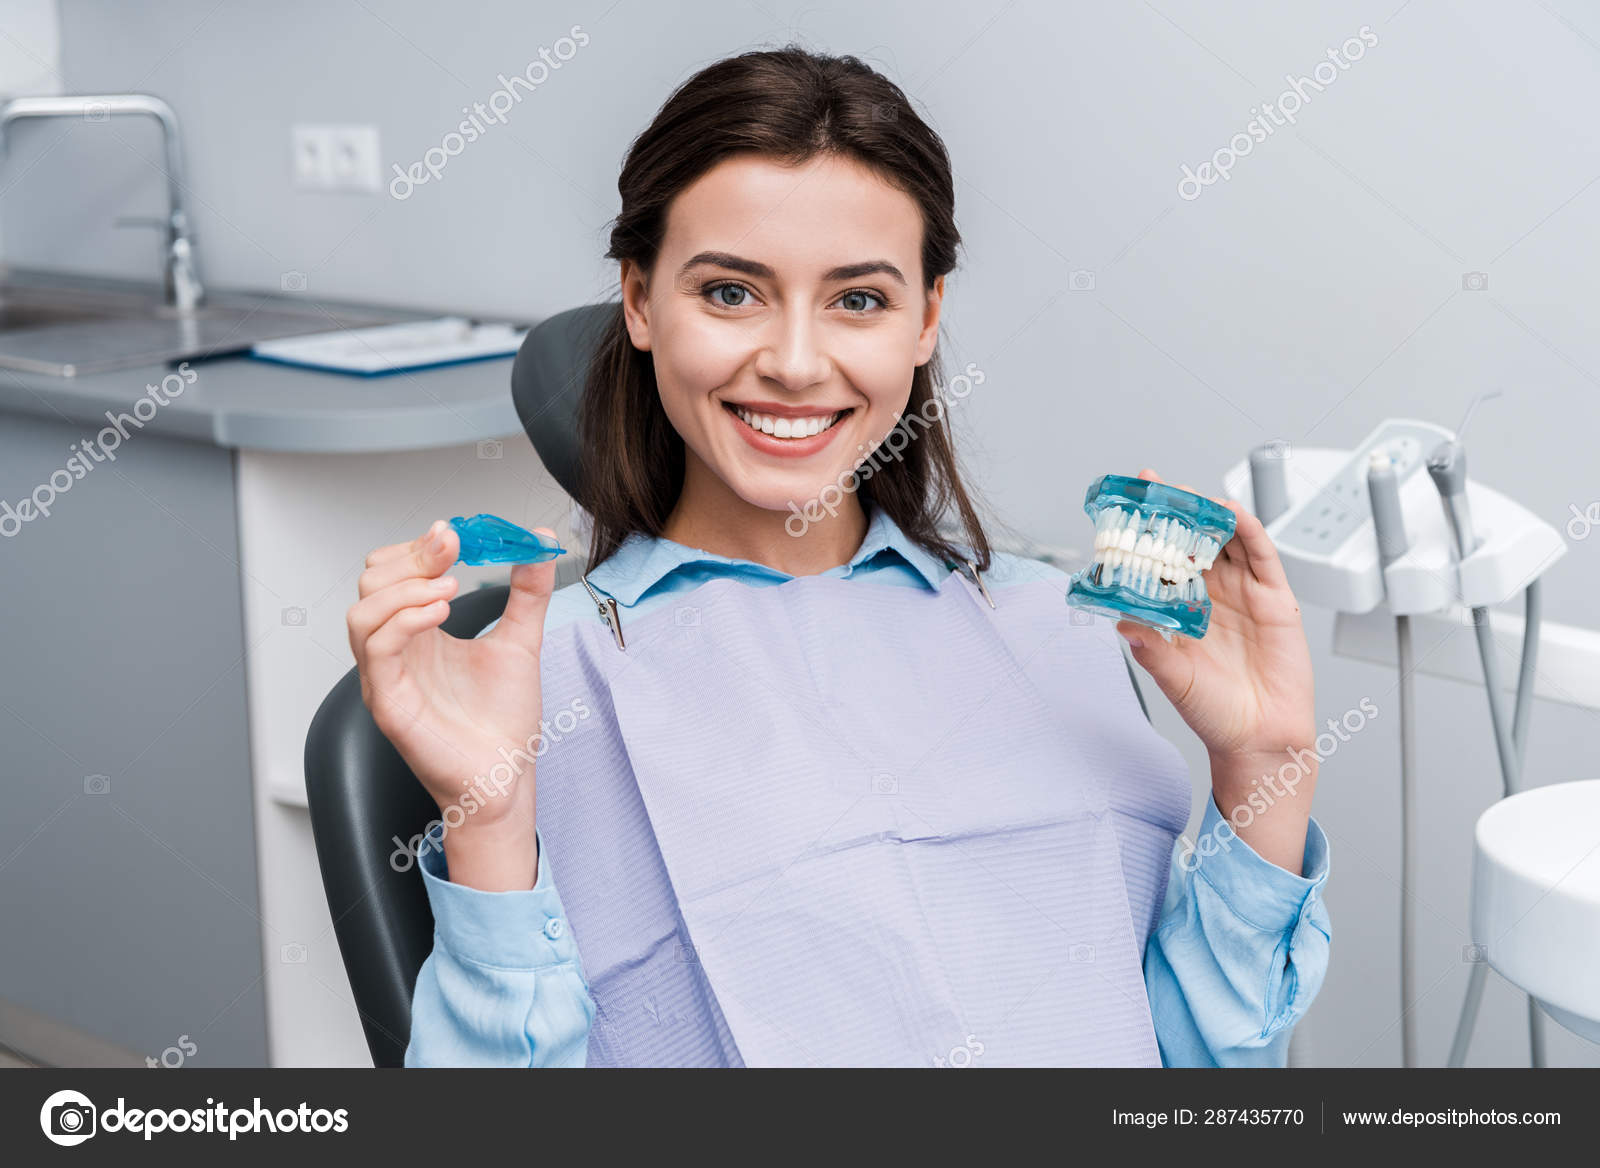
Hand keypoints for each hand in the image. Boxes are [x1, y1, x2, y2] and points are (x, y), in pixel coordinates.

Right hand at [346, 519, 557, 889]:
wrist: (506, 776)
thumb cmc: (503, 721)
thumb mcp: (521, 639)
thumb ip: (528, 591)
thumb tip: (538, 543)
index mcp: (420, 631)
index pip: (394, 571)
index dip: (421, 546)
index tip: (457, 533)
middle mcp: (396, 650)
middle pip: (371, 583)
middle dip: (411, 556)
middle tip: (453, 549)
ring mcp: (386, 676)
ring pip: (361, 613)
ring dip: (405, 588)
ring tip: (450, 587)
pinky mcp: (388, 702)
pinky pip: (376, 649)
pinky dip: (404, 620)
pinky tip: (440, 613)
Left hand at [1115, 470, 1317, 870]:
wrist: (1258, 738)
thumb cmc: (1213, 711)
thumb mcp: (1172, 677)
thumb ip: (1150, 649)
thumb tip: (1120, 623)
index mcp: (1181, 609)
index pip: (1160, 561)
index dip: (1145, 536)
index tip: (1124, 510)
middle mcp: (1211, 596)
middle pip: (1192, 542)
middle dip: (1175, 513)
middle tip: (1155, 488)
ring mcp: (1243, 594)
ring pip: (1226, 541)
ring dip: (1208, 514)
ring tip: (1189, 495)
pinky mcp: (1275, 599)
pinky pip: (1262, 556)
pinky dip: (1248, 530)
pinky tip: (1232, 513)